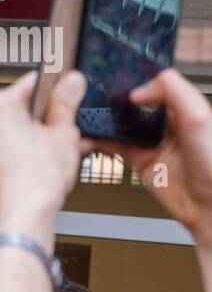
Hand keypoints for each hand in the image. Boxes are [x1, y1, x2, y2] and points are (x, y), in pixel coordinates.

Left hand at [0, 70, 91, 245]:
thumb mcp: (63, 132)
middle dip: (52, 115)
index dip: (59, 86)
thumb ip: (67, 102)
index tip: (72, 90)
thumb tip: (71, 82)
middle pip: (27, 106)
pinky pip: (15, 145)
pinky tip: (57, 157)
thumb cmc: (36, 180)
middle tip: (73, 123)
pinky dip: (34, 147)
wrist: (23, 216)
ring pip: (22, 128)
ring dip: (47, 133)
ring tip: (70, 144)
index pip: (35, 81)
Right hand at [102, 69, 211, 245]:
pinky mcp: (141, 161)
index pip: (160, 88)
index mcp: (187, 109)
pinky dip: (102, 140)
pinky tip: (91, 134)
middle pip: (138, 105)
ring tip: (91, 112)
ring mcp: (154, 143)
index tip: (127, 90)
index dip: (142, 85)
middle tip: (100, 95)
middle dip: (119, 100)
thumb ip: (177, 94)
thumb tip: (146, 85)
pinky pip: (117, 146)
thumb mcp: (200, 119)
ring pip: (124, 124)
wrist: (209, 206)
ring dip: (108, 119)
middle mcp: (169, 125)